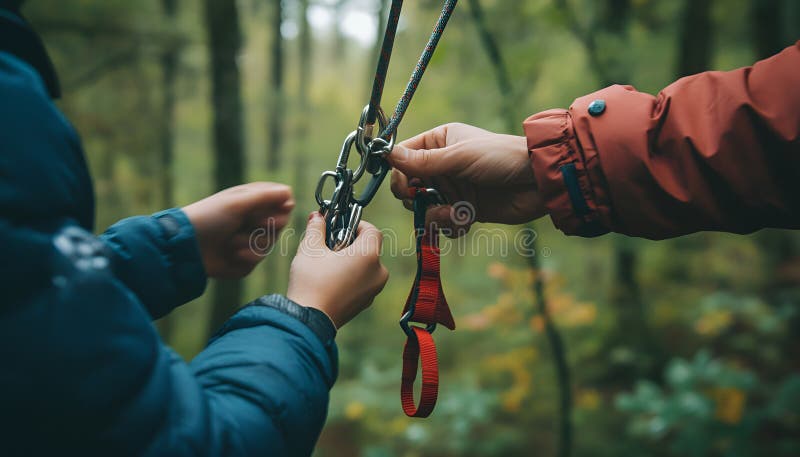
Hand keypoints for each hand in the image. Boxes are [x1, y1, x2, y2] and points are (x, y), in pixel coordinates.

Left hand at [182, 182, 293, 277]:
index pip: (283, 201)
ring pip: (270, 243)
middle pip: (280, 223)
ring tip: (230, 241)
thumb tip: (288, 192)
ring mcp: (249, 239)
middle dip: (265, 226)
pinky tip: (230, 254)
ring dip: (250, 242)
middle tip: (248, 222)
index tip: (272, 210)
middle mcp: (253, 219)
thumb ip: (265, 197)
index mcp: (252, 200)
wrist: (188, 247)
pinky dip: (245, 257)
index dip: (281, 208)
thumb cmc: (209, 218)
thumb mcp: (238, 203)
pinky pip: (257, 260)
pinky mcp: (244, 259)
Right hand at [287, 212, 388, 327]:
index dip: (356, 224)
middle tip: (330, 245)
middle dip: (351, 243)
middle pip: (370, 248)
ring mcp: (374, 290)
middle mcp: (378, 272)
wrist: (308, 320)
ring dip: (352, 260)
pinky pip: (363, 282)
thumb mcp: (310, 248)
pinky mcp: (366, 302)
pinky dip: (352, 277)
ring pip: (367, 266)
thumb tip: (317, 216)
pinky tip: (331, 280)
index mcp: (369, 255)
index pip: (371, 230)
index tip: (339, 226)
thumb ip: (316, 228)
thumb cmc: (311, 282)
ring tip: (328, 264)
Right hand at [388, 123, 543, 235]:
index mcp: (438, 142)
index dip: (400, 176)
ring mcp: (451, 189)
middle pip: (408, 189)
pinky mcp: (463, 210)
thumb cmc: (501, 158)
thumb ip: (423, 162)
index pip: (402, 160)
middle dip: (418, 201)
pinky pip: (443, 224)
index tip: (406, 189)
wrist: (538, 183)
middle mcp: (441, 166)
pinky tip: (467, 220)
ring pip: (424, 210)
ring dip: (437, 217)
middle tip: (430, 202)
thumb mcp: (459, 157)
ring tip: (455, 214)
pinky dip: (452, 226)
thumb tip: (387, 155)